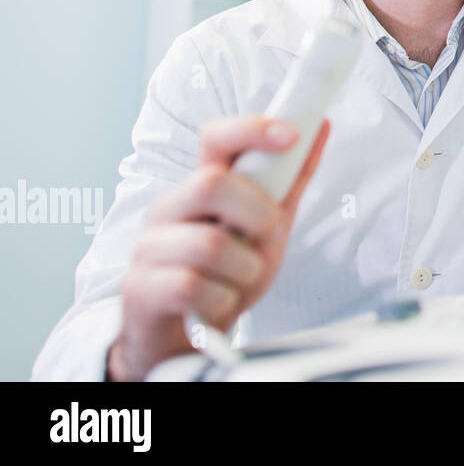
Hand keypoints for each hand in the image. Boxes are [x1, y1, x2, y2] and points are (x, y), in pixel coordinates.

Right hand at [107, 116, 329, 380]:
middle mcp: (169, 208)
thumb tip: (321, 126)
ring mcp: (149, 248)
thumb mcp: (268, 223)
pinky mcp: (140, 290)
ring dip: (244, 268)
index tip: (293, 135)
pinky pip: (191, 287)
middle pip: (210, 184)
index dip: (252, 129)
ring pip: (209, 244)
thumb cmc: (228, 272)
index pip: (216, 138)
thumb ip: (291, 180)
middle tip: (264, 236)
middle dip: (256, 213)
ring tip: (240, 279)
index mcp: (201, 186)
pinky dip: (222, 300)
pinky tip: (218, 303)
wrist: (186, 338)